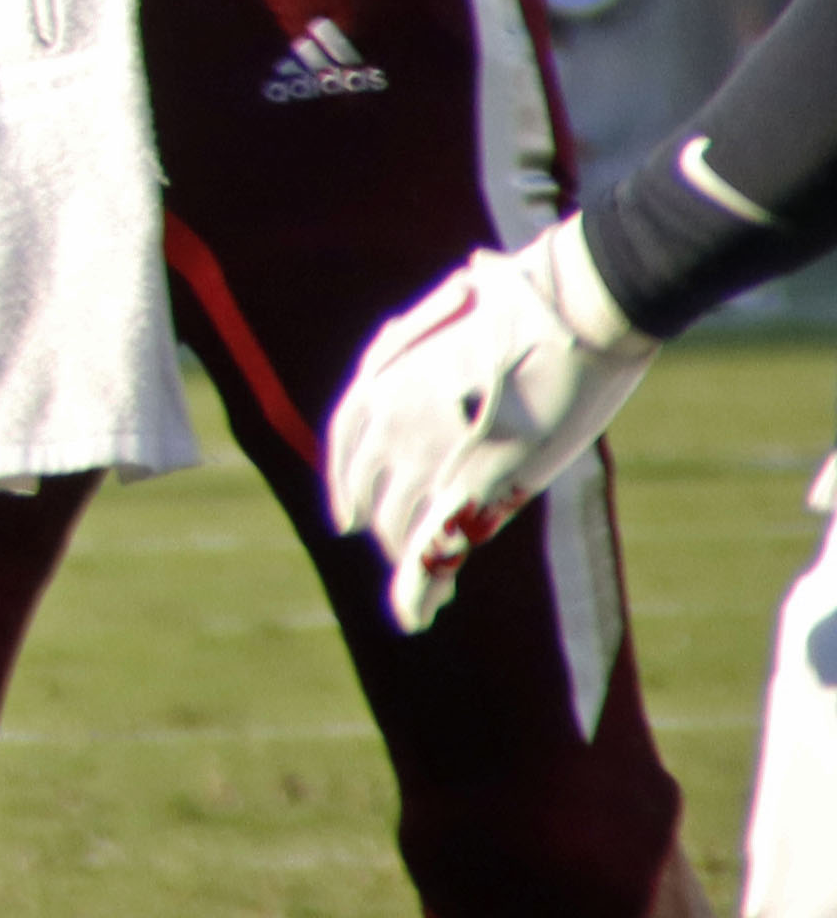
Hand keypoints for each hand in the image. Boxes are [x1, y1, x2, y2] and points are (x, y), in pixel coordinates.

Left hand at [324, 215, 658, 633]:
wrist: (572, 307)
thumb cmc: (528, 303)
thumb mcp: (458, 327)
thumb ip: (437, 359)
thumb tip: (435, 370)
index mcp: (382, 378)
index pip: (345, 447)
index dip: (345, 488)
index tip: (346, 518)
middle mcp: (390, 420)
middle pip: (370, 494)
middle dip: (385, 526)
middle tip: (407, 552)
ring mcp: (428, 454)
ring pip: (399, 526)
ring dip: (410, 558)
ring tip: (426, 586)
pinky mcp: (475, 484)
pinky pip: (429, 547)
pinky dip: (417, 587)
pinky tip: (414, 614)